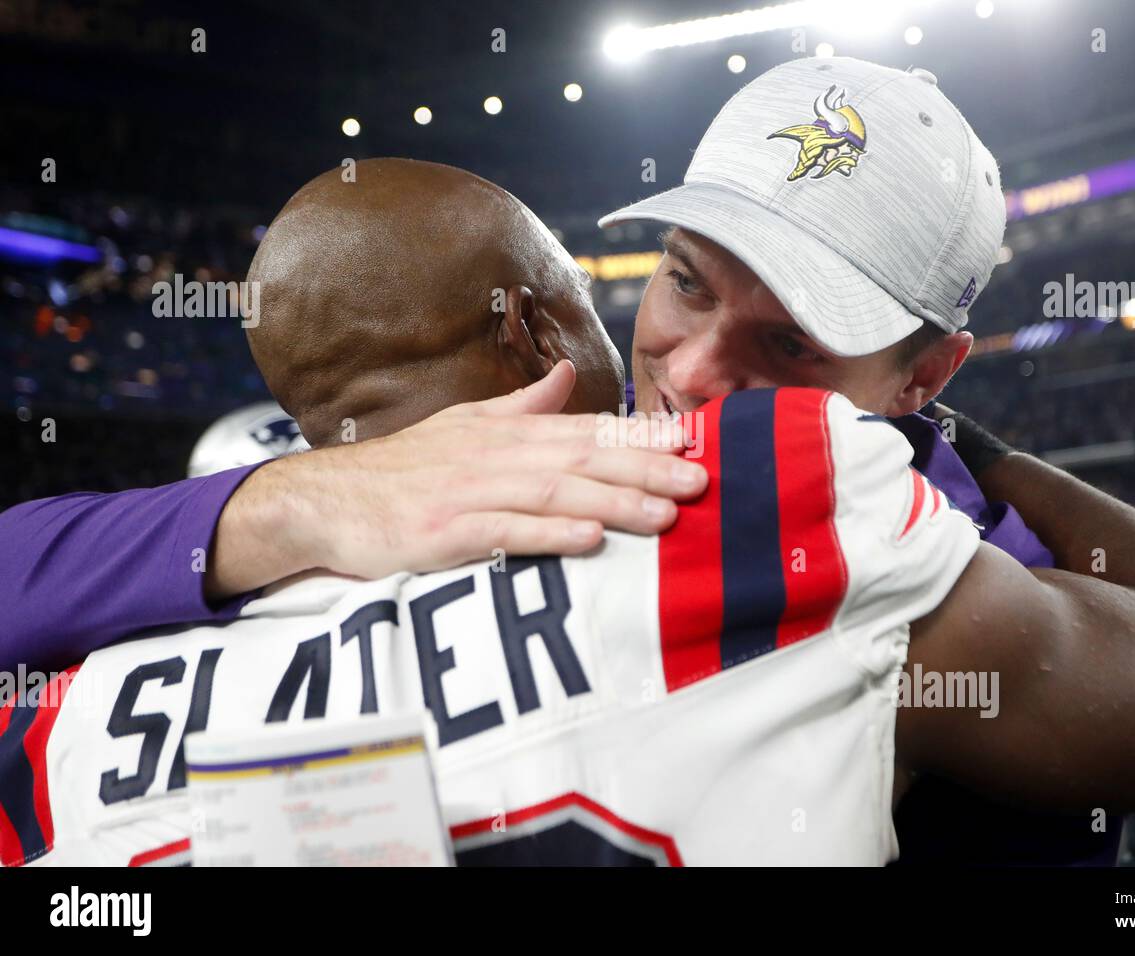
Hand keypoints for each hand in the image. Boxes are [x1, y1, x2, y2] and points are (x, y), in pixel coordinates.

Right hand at [207, 361, 706, 595]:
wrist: (326, 499)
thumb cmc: (403, 469)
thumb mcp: (464, 425)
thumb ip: (522, 406)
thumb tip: (568, 376)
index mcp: (506, 433)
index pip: (586, 431)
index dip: (641, 438)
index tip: (693, 443)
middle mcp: (495, 456)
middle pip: (583, 460)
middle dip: (646, 470)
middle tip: (702, 482)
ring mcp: (470, 492)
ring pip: (555, 493)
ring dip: (614, 502)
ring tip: (666, 514)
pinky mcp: (444, 531)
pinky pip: (505, 532)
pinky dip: (549, 534)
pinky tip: (590, 539)